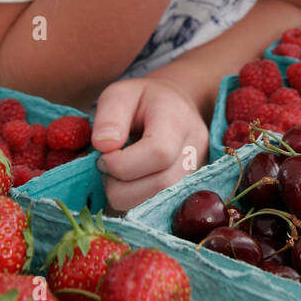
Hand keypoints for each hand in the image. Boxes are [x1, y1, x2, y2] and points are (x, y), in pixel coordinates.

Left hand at [90, 75, 209, 212]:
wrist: (174, 105)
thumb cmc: (143, 100)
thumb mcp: (120, 94)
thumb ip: (109, 116)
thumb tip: (104, 147)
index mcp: (178, 119)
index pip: (158, 153)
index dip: (123, 164)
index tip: (102, 157)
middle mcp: (195, 147)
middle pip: (161, 185)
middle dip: (121, 186)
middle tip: (105, 169)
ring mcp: (198, 170)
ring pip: (162, 201)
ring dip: (127, 197)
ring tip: (117, 176)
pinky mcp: (192, 186)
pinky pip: (163, 207)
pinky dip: (138, 201)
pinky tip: (130, 184)